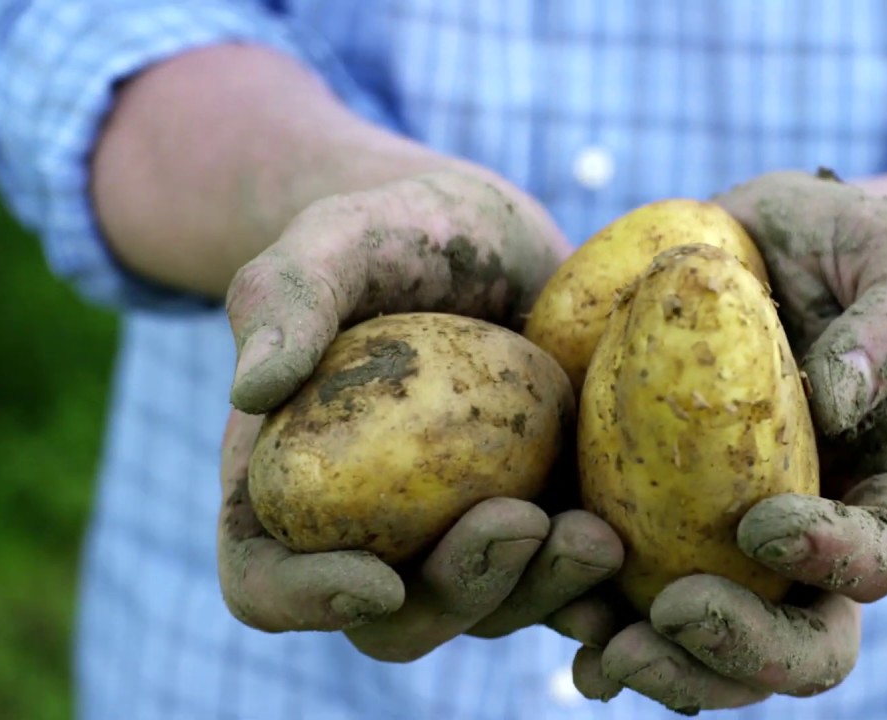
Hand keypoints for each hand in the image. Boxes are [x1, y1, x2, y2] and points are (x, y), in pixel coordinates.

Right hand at [216, 170, 624, 661]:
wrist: (490, 236)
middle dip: (456, 596)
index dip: (305, 602)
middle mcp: (370, 531)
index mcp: (290, 486)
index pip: (263, 580)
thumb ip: (286, 298)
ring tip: (598, 536)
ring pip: (488, 609)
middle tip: (522, 524)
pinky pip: (559, 582)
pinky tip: (635, 572)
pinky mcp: (535, 519)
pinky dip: (596, 595)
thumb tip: (251, 389)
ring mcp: (456, 534)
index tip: (374, 577)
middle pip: (394, 619)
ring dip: (541, 594)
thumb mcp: (336, 241)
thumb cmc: (395, 233)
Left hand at [561, 169, 886, 712]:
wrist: (771, 248)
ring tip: (591, 641)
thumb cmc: (851, 248)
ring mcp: (731, 543)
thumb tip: (839, 398)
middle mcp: (814, 540)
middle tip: (669, 618)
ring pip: (709, 646)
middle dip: (737, 654)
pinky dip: (585, 607)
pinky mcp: (657, 519)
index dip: (835, 562)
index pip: (884, 557)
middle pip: (800, 643)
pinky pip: (625, 586)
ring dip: (655, 660)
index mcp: (886, 492)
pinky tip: (544, 600)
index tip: (763, 524)